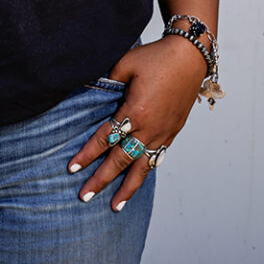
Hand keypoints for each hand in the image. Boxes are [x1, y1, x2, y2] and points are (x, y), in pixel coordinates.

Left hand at [67, 37, 207, 210]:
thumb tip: (89, 89)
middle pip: (121, 160)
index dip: (87, 154)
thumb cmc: (156, 57)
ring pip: (142, 167)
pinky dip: (146, 171)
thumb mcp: (125, 64)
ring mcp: (163, 132)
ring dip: (128, 188)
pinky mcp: (173, 131)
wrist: (190, 56)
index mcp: (135, 112)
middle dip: (101, 180)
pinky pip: (157, 158)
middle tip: (84, 196)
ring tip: (115, 206)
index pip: (105, 138)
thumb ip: (107, 80)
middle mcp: (150, 128)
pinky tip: (138, 181)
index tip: (72, 168)